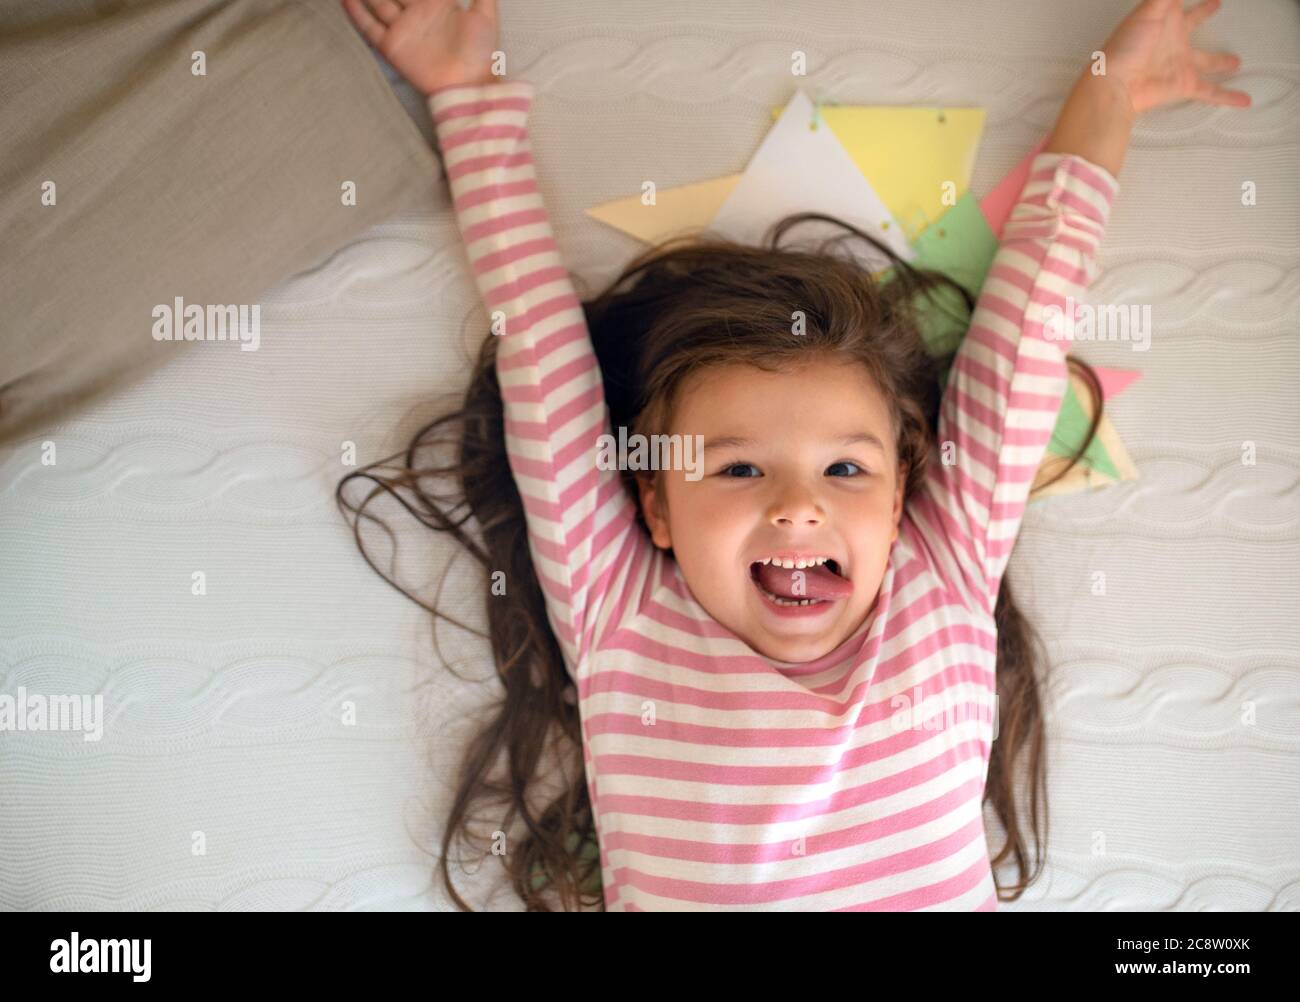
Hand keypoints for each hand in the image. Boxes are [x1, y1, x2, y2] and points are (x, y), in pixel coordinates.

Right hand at [341, 0, 499, 95]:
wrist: (469, 85)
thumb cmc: (481, 52)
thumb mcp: (485, 15)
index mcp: (437, 3)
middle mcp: (416, 12)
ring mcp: (403, 28)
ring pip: (378, 2)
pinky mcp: (392, 46)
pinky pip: (368, 27)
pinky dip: (355, 13)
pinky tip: (346, 0)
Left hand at [1098, 0, 1250, 115]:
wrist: (1115, 85)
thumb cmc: (1126, 46)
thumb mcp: (1148, 11)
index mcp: (1164, 20)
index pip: (1176, 0)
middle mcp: (1172, 40)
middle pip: (1192, 23)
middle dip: (1203, 13)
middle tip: (1216, 5)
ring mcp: (1178, 64)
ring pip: (1206, 61)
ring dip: (1220, 61)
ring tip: (1236, 62)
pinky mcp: (1183, 85)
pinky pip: (1211, 92)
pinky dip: (1228, 96)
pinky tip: (1245, 100)